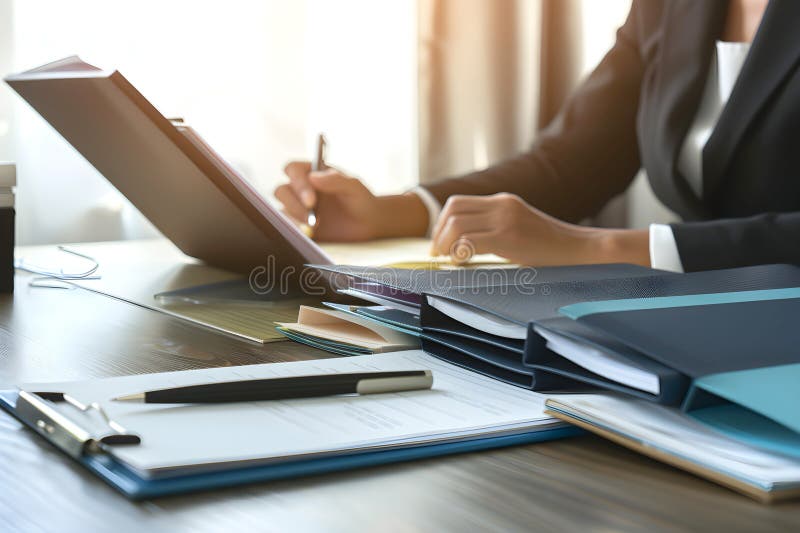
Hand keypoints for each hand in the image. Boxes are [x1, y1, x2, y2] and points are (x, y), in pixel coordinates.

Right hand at [275, 162, 428, 241]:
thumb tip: (313, 177)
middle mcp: (300, 189)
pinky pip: (288, 227)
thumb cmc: (361, 199)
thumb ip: (336, 179)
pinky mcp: (299, 225)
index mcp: (311, 172)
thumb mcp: (354, 187)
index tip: (311, 200)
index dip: (297, 182)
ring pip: (281, 210)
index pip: (292, 170)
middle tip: (312, 217)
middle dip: (294, 204)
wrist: (368, 223)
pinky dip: (294, 230)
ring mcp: (298, 208)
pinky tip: (308, 234)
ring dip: (294, 218)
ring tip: (314, 227)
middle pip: (282, 191)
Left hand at [430, 193, 649, 265]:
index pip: (458, 203)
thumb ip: (496, 230)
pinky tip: (463, 263)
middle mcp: (503, 204)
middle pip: (452, 209)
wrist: (582, 251)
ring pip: (456, 224)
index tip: (440, 245)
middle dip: (439, 233)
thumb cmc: (552, 250)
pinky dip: (459, 252)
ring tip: (450, 260)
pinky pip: (470, 240)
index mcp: (504, 201)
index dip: (441, 224)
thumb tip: (464, 246)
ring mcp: (506, 218)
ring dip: (446, 244)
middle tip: (439, 255)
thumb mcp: (521, 231)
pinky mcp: (510, 236)